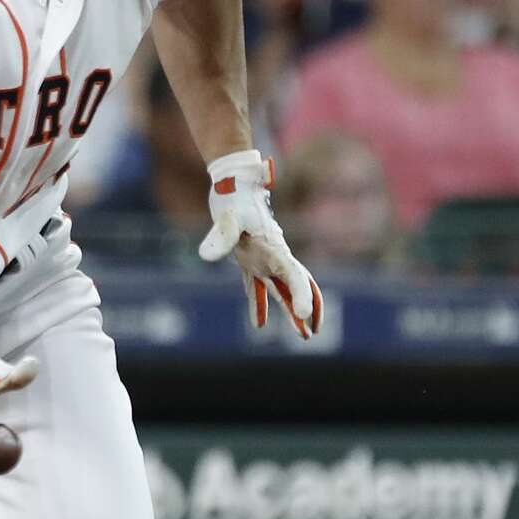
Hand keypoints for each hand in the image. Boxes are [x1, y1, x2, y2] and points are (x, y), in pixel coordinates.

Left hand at [199, 150, 322, 340]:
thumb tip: (206, 256)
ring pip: (282, 290)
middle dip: (307, 308)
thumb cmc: (233, 197)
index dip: (300, 296)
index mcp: (275, 247)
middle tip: (312, 332)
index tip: (304, 315)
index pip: (293, 276)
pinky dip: (259, 305)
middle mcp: (274, 256)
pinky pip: (257, 287)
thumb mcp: (227, 216)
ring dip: (290, 311)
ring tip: (302, 335)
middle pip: (296, 286)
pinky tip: (259, 324)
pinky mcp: (250, 260)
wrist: (232, 184)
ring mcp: (263, 259)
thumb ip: (221, 236)